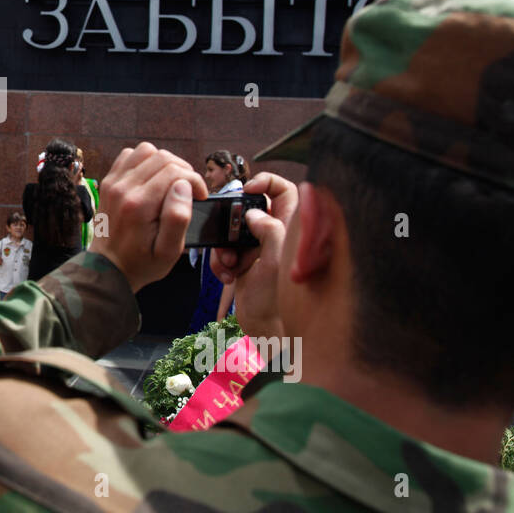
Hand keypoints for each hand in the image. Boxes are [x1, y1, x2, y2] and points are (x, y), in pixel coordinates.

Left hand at [89, 142, 207, 292]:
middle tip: (190, 190)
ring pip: (146, 151)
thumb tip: (183, 186)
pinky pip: (130, 155)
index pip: (175, 172)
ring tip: (172, 182)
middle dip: (184, 170)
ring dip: (164, 162)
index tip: (200, 197)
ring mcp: (113, 182)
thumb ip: (178, 218)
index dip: (195, 181)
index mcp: (139, 205)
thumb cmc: (142, 262)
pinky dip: (145, 161)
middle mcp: (123, 188)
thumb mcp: (168, 251)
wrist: (109, 267)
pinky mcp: (109, 182)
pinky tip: (153, 179)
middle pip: (162, 157)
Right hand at [211, 172, 298, 337]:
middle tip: (231, 236)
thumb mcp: (276, 260)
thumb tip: (253, 213)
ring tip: (228, 264)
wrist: (267, 331)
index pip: (286, 189)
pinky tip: (226, 276)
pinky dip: (221, 262)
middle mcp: (277, 235)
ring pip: (233, 232)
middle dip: (234, 223)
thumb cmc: (280, 299)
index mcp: (292, 229)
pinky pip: (225, 252)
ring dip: (224, 247)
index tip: (249, 188)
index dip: (267, 182)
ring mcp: (260, 250)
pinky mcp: (244, 264)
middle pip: (251, 209)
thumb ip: (269, 229)